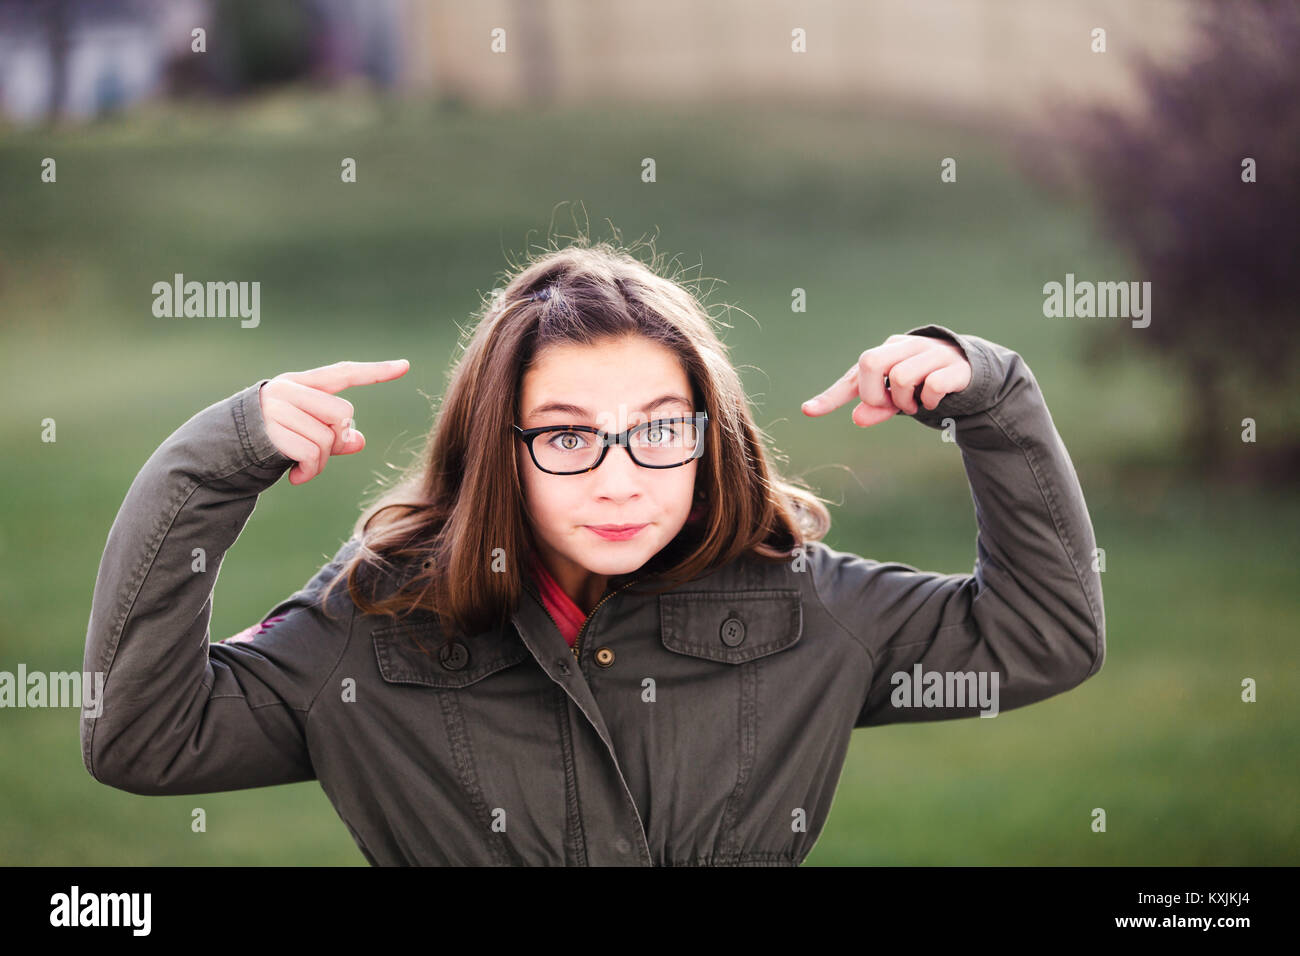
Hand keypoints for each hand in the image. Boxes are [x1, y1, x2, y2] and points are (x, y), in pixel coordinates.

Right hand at [258, 359, 409, 484]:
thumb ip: (332, 434)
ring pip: (328, 437)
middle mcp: (287, 390)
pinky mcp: (271, 431)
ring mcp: (277, 409)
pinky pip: (313, 454)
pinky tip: (297, 477)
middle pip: (342, 414)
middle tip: (315, 455)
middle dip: (335, 440)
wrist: (216, 456)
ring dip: (321, 461)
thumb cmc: (265, 444)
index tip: (405, 366)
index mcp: (298, 384)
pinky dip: (311, 471)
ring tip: (301, 467)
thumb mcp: (301, 434)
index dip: (375, 371)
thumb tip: (359, 440)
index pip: (342, 373)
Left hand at [801, 334, 971, 426]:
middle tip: (889, 406)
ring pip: (901, 376)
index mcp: (886, 352)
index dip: (830, 396)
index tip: (808, 411)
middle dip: (875, 394)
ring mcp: (931, 353)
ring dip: (905, 401)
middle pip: (871, 362)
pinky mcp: (955, 366)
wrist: (973, 373)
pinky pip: (933, 384)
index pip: (854, 374)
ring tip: (914, 406)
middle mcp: (905, 346)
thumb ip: (877, 408)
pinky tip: (934, 402)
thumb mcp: (897, 400)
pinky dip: (930, 400)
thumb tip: (857, 418)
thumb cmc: (925, 384)